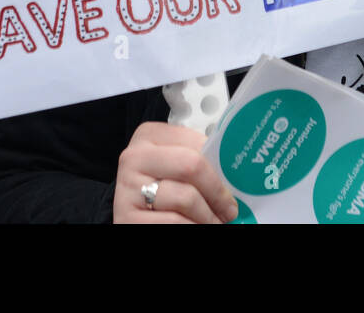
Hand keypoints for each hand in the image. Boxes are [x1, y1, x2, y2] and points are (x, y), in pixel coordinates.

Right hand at [114, 121, 238, 223]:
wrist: (133, 215)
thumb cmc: (159, 188)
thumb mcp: (174, 165)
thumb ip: (198, 160)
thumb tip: (236, 173)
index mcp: (149, 136)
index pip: (197, 143)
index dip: (222, 166)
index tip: (234, 182)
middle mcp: (134, 158)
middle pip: (193, 167)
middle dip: (218, 193)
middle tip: (230, 209)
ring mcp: (127, 189)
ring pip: (186, 199)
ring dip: (208, 217)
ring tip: (214, 221)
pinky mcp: (127, 218)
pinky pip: (174, 223)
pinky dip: (192, 227)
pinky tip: (196, 226)